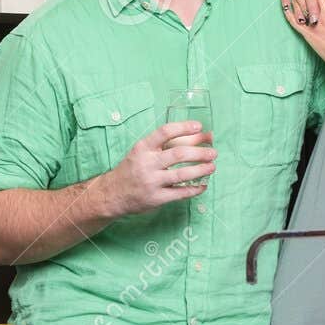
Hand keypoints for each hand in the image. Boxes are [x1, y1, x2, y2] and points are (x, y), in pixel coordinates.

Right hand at [95, 121, 216, 215]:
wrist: (112, 194)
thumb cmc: (132, 169)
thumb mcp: (141, 152)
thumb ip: (163, 145)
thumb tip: (196, 136)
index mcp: (142, 148)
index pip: (164, 132)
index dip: (183, 127)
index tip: (199, 127)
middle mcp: (146, 163)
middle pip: (178, 154)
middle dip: (200, 152)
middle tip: (213, 152)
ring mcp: (151, 182)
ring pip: (181, 175)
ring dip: (201, 170)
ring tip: (212, 166)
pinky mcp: (156, 198)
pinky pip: (180, 193)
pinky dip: (195, 189)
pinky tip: (203, 185)